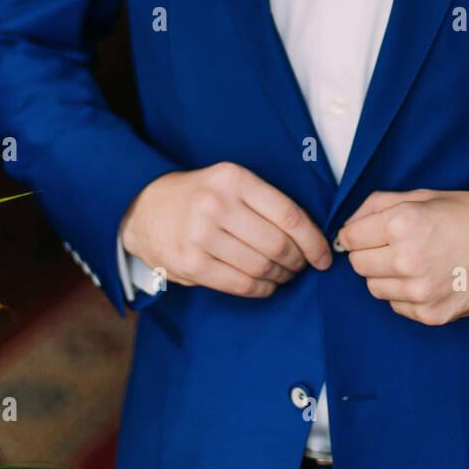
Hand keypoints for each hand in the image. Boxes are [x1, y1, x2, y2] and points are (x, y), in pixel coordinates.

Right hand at [119, 161, 331, 297]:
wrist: (144, 207)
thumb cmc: (199, 196)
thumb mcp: (230, 182)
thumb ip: (265, 202)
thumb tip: (310, 237)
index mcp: (234, 179)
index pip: (288, 215)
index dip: (313, 241)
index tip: (324, 255)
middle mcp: (216, 204)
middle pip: (277, 244)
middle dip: (299, 262)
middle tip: (303, 266)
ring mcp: (200, 236)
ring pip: (261, 267)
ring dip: (281, 277)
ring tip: (284, 275)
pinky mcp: (190, 264)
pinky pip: (240, 284)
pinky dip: (262, 289)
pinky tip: (266, 285)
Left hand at [337, 189, 468, 325]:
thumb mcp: (423, 196)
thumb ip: (379, 205)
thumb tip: (348, 224)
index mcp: (402, 224)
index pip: (350, 237)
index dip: (355, 233)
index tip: (364, 234)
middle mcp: (407, 260)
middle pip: (358, 265)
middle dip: (369, 254)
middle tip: (392, 246)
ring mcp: (419, 291)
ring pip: (374, 288)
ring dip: (385, 275)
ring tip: (413, 262)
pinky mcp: (432, 314)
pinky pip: (397, 306)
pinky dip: (405, 294)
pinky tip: (427, 278)